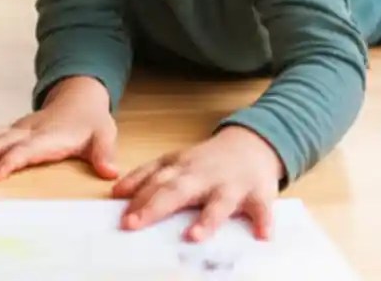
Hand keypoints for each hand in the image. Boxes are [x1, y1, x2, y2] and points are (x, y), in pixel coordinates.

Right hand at [0, 77, 117, 181]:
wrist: (80, 98)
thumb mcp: (104, 135)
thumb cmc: (91, 121)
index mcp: (49, 135)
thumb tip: (111, 172)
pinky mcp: (12, 129)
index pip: (25, 149)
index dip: (9, 161)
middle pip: (0, 143)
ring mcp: (18, 128)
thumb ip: (104, 154)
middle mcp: (29, 130)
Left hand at [111, 125, 283, 241]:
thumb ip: (148, 175)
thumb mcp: (176, 161)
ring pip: (219, 202)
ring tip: (195, 236)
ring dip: (208, 219)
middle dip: (156, 207)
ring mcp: (232, 185)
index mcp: (183, 167)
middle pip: (178, 190)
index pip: (157, 181)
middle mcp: (204, 175)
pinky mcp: (258, 194)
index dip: (139, 198)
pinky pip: (262, 209)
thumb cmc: (208, 160)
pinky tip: (263, 236)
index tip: (123, 218)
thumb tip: (117, 193)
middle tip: (135, 224)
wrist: (253, 143)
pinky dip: (264, 222)